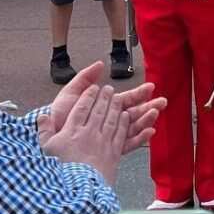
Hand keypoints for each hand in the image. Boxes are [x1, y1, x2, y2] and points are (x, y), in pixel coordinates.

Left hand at [39, 62, 164, 156]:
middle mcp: (109, 122)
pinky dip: (139, 139)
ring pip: (133, 127)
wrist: (50, 136)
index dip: (139, 93)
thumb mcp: (71, 93)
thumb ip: (85, 78)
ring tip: (156, 113)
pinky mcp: (108, 150)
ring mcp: (110, 136)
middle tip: (163, 101)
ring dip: (146, 120)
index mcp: (104, 108)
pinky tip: (149, 132)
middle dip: (149, 107)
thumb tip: (100, 64)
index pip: (125, 100)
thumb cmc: (60, 115)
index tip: (151, 87)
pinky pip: (127, 144)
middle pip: (134, 113)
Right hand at [39, 83, 128, 185]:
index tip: (93, 89)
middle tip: (108, 89)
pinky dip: (123, 123)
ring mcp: (103, 142)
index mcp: (71, 131)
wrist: (77, 190)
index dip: (88, 97)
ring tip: (118, 98)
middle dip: (104, 97)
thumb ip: (44, 132)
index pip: (81, 108)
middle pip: (99, 110)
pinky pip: (120, 133)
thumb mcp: (45, 151)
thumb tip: (41, 116)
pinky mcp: (113, 153)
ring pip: (111, 119)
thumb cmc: (58, 171)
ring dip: (116, 107)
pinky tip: (125, 116)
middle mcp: (89, 133)